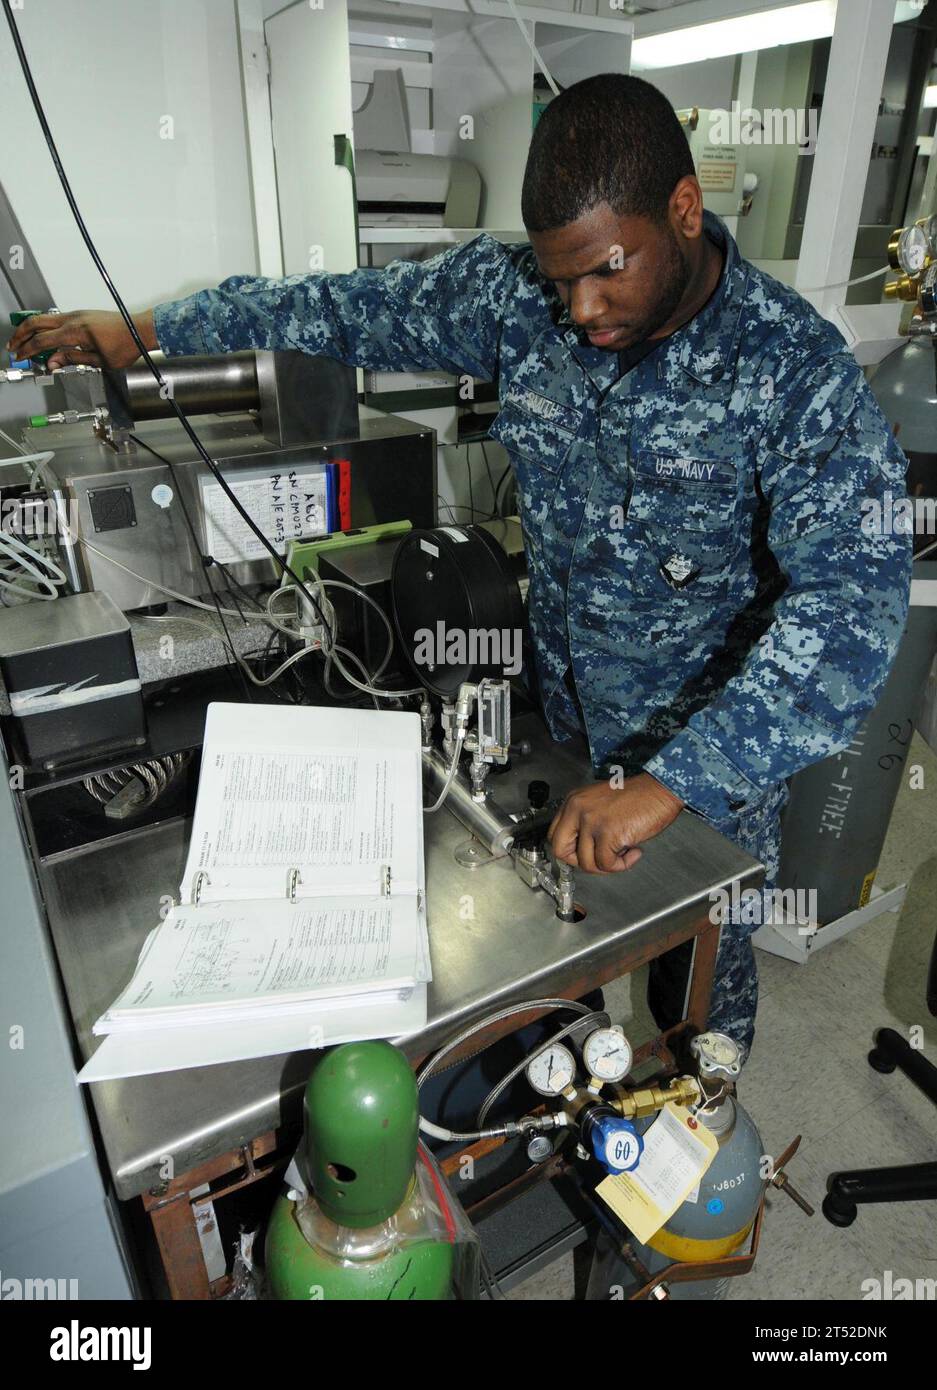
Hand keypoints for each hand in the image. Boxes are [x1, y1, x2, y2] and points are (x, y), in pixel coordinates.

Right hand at [5, 308, 156, 370]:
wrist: (138, 330)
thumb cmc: (124, 346)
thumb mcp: (98, 361)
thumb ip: (73, 359)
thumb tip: (53, 362)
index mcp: (75, 332)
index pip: (42, 341)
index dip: (28, 350)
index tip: (20, 356)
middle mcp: (73, 319)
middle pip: (36, 323)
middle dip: (21, 335)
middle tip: (13, 346)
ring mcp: (76, 315)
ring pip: (45, 318)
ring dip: (31, 329)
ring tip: (24, 341)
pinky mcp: (81, 315)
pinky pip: (56, 319)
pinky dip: (44, 326)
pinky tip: (43, 336)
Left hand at [548, 772, 683, 873]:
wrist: (660, 790)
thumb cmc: (637, 797)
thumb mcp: (600, 803)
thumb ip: (585, 822)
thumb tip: (580, 850)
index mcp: (574, 801)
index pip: (555, 835)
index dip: (570, 851)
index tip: (586, 854)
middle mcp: (578, 809)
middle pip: (560, 850)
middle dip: (580, 862)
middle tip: (600, 860)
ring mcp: (592, 821)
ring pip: (586, 862)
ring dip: (607, 865)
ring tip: (624, 853)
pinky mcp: (608, 833)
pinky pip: (606, 864)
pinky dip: (622, 865)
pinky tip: (634, 852)